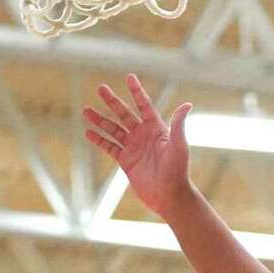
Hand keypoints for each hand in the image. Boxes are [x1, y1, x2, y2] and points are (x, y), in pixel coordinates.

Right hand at [84, 76, 191, 220]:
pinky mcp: (126, 161)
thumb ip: (179, 125)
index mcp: (157, 129)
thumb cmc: (177, 171)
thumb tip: (187, 104)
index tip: (129, 77)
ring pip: (113, 130)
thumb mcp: (179, 146)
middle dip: (113, 101)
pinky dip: (99, 140)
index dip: (137, 91)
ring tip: (86, 110)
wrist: (169, 196)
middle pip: (125, 114)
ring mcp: (134, 148)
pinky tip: (88, 133)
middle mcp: (144, 136)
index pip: (144, 106)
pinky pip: (110, 147)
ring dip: (100, 120)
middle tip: (101, 88)